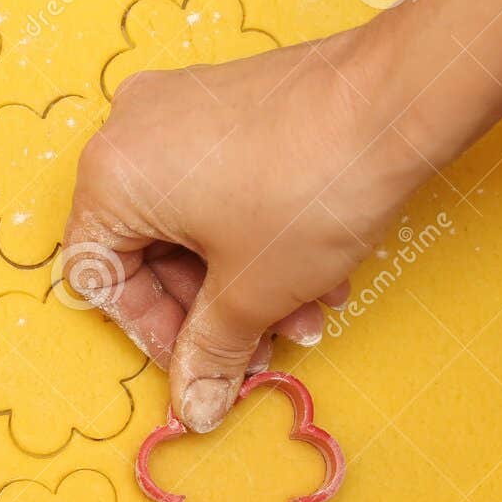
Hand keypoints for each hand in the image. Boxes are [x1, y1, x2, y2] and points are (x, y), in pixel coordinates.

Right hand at [61, 28, 433, 432]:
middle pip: (148, 250)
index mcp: (111, 177)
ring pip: (190, 221)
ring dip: (244, 278)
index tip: (201, 360)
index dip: (153, 332)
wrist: (400, 97)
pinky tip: (314, 267)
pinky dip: (253, 232)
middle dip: (211, 308)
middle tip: (260, 345)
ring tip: (305, 310)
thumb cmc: (312, 184)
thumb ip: (210, 352)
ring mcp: (178, 107)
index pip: (101, 278)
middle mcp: (130, 132)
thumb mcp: (252, 290)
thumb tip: (194, 405)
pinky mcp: (224, 99)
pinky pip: (217, 181)